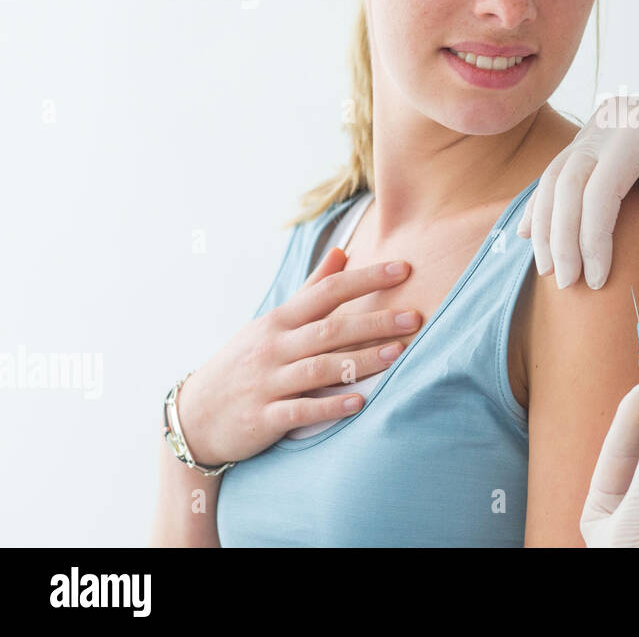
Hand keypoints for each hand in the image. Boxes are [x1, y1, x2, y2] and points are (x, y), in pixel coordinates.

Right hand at [176, 248, 424, 465]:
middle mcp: (274, 347)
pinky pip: (300, 409)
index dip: (366, 278)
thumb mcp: (272, 322)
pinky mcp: (263, 417)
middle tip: (415, 317)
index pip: (328, 290)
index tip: (404, 269)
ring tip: (398, 354)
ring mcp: (267, 382)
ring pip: (319, 367)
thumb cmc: (244, 362)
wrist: (193, 416)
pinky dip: (329, 405)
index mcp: (280, 321)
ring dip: (360, 361)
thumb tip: (342, 251)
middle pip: (330, 329)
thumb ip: (311, 289)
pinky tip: (359, 402)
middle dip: (374, 321)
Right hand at [518, 78, 638, 306]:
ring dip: (546, 222)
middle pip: (567, 183)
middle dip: (561, 237)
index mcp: (638, 131)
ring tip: (545, 265)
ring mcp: (599, 122)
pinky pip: (561, 165)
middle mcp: (610, 120)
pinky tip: (530, 230)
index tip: (598, 281)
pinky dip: (546, 200)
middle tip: (564, 281)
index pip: (599, 194)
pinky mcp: (594, 129)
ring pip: (555, 173)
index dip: (593, 242)